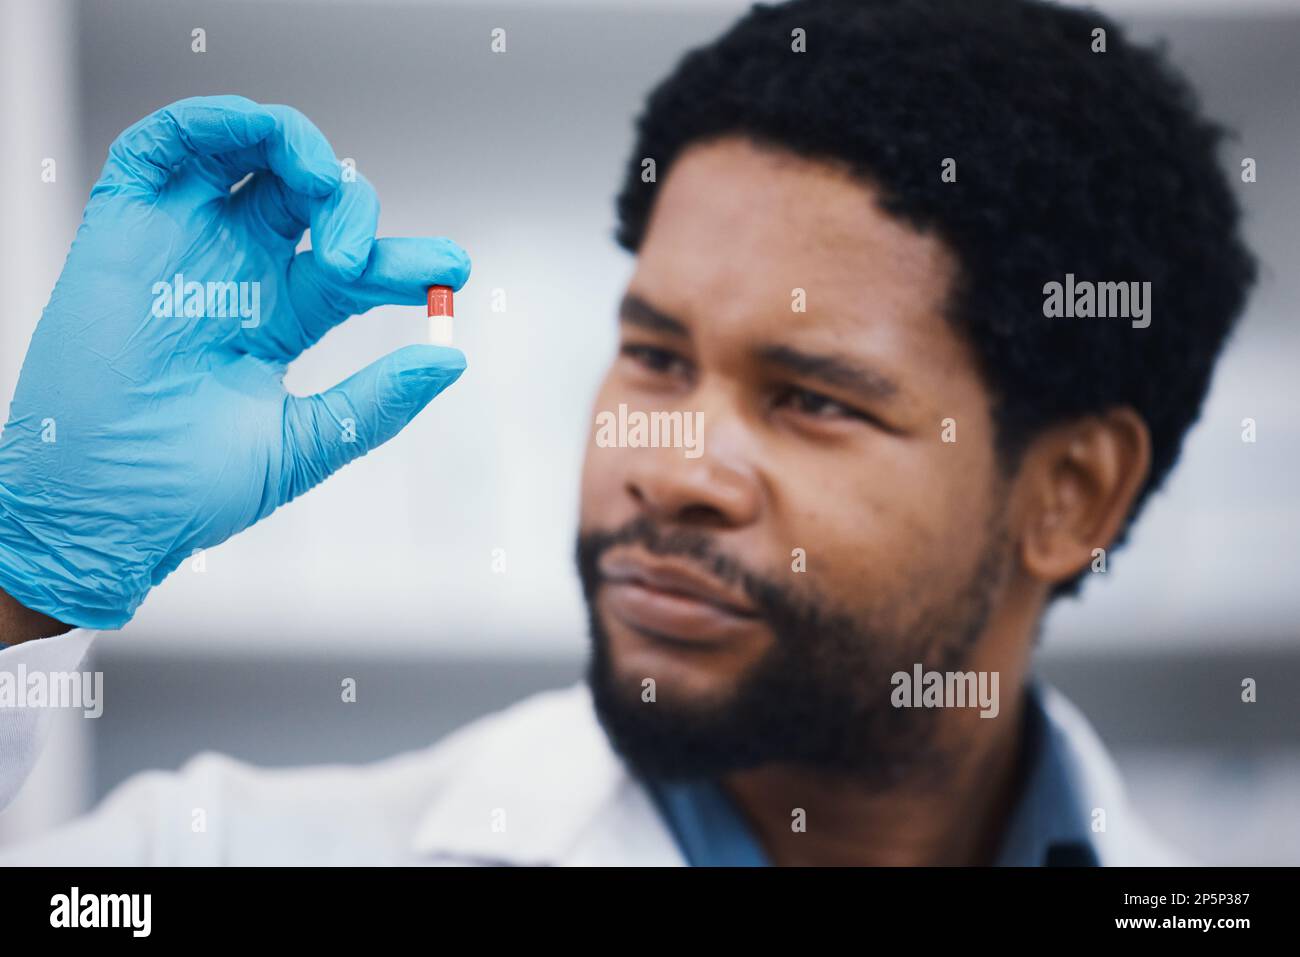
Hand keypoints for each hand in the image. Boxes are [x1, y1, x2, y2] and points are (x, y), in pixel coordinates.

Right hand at [0, 95, 469, 629]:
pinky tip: (263, 140)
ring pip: (251, 156)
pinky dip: (218, 120)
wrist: (102, 509)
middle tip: (362, 264)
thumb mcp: (306, 444)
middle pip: (313, 202)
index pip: (354, 270)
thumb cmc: (187, 489)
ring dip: (299, 149)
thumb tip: (450, 360)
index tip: (454, 268)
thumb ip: (377, 402)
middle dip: (355, 210)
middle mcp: (235, 272)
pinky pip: (167, 143)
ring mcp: (185, 246)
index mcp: (276, 318)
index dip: (406, 261)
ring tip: (324, 188)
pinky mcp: (127, 225)